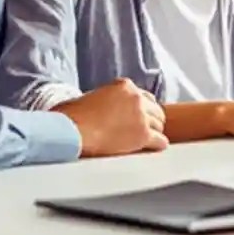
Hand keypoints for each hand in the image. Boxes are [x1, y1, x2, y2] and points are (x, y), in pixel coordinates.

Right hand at [53, 79, 167, 156]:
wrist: (72, 130)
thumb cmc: (73, 115)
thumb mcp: (93, 95)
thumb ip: (110, 99)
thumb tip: (109, 110)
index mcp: (125, 86)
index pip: (145, 96)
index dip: (143, 109)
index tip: (140, 116)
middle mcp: (136, 98)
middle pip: (156, 110)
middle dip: (151, 120)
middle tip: (146, 130)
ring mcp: (141, 116)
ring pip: (159, 125)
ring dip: (153, 133)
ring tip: (147, 141)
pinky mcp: (142, 135)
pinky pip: (160, 141)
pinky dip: (157, 145)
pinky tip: (153, 148)